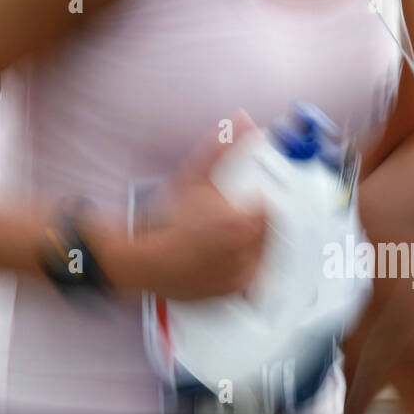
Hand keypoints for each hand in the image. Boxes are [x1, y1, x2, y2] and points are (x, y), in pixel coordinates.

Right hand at [127, 112, 267, 299]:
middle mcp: (249, 251)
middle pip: (268, 230)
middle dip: (254, 222)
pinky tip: (223, 257)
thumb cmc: (166, 222)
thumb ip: (221, 148)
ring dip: (251, 244)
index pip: (270, 206)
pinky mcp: (233, 290)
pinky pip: (251, 277)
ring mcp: (241, 274)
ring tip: (223, 237)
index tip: (241, 202)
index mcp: (246, 222)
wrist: (142, 260)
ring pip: (262, 253)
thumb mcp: (194, 177)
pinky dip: (243, 266)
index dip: (254, 202)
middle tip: (229, 219)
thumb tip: (244, 122)